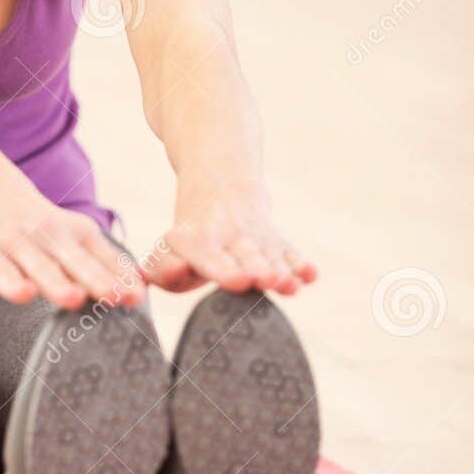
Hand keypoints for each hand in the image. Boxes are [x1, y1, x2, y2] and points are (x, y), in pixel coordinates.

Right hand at [0, 178, 145, 309]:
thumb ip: (105, 263)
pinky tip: (25, 293)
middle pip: (76, 262)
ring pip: (40, 268)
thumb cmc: (38, 226)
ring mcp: (17, 245)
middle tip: (116, 297)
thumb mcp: (73, 235)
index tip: (137, 297)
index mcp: (77, 233)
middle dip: (97, 280)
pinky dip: (12, 284)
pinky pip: (1, 274)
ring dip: (58, 284)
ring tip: (74, 298)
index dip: (120, 278)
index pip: (103, 258)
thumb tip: (140, 290)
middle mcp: (50, 237)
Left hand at [139, 180, 316, 296]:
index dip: (224, 268)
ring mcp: (255, 238)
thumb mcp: (167, 249)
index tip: (239, 280)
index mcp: (196, 241)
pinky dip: (300, 263)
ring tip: (290, 286)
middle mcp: (228, 237)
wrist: (220, 186)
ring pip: (270, 255)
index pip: (210, 256)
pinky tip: (311, 275)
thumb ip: (162, 269)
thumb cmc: (190, 238)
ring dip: (282, 271)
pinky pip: (289, 251)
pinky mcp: (276, 240)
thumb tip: (163, 272)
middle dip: (257, 269)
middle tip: (265, 280)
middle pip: (246, 257)